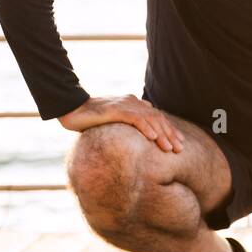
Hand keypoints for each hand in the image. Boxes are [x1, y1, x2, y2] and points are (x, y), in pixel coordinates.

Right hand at [57, 94, 185, 152]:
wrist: (71, 109)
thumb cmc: (90, 118)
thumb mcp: (113, 121)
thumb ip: (127, 124)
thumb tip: (140, 134)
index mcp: (133, 104)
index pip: (156, 117)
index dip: (169, 130)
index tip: (179, 142)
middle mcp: (132, 102)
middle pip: (157, 118)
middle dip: (170, 134)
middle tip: (180, 149)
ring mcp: (125, 105)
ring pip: (150, 119)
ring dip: (161, 134)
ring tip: (169, 148)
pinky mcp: (116, 109)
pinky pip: (135, 118)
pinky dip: (146, 127)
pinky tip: (153, 137)